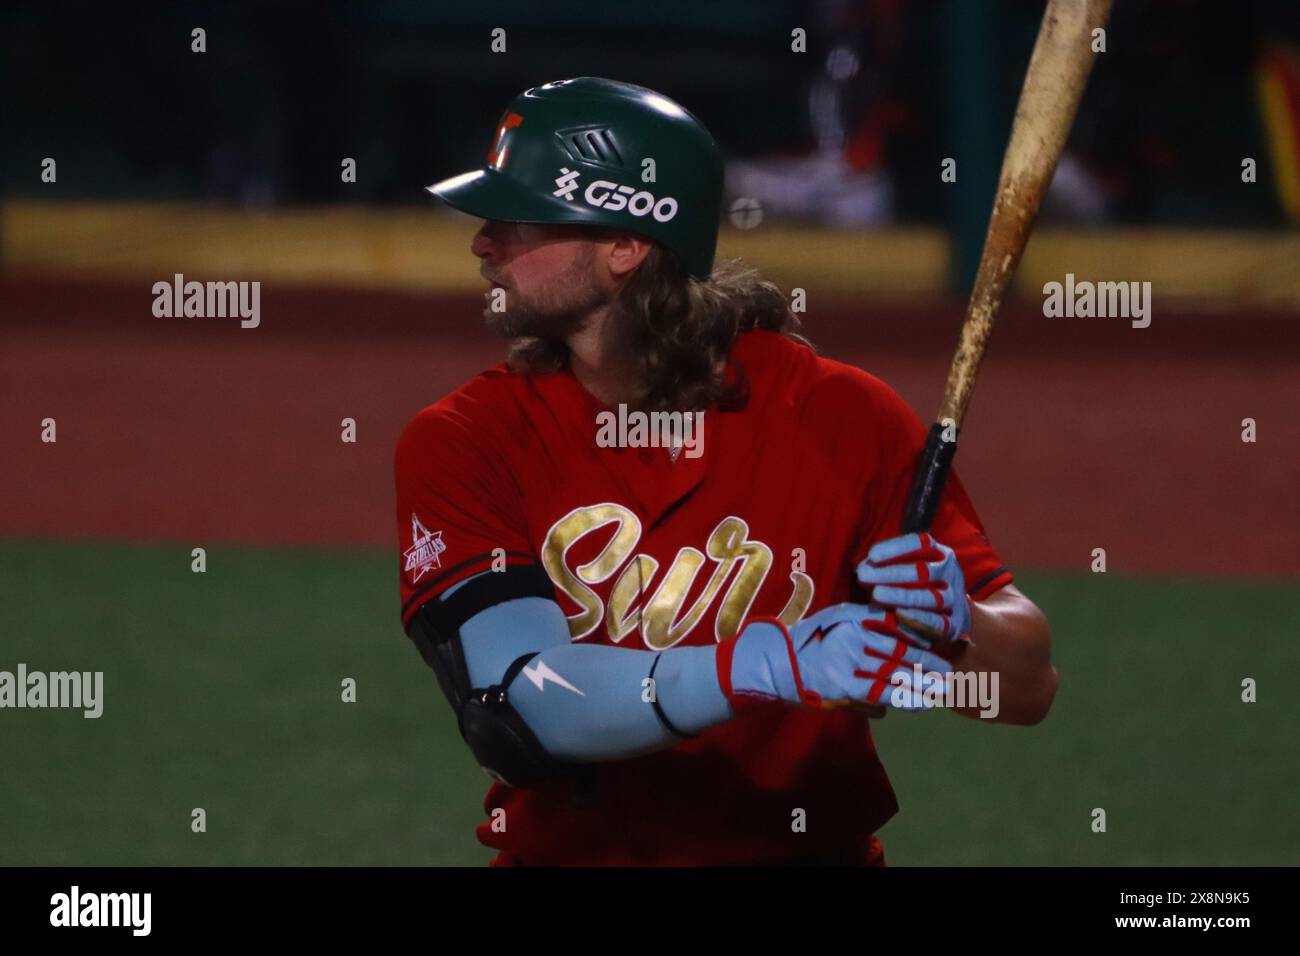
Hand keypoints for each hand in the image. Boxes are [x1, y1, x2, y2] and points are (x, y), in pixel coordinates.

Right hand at [720, 603, 955, 713]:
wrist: (775, 664)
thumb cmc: (809, 639)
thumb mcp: (836, 617)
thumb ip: (865, 618)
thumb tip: (898, 620)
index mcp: (854, 619)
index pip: (896, 627)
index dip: (922, 637)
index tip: (942, 643)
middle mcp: (854, 639)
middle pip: (900, 652)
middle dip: (928, 663)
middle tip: (951, 672)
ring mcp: (848, 664)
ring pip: (894, 675)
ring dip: (921, 684)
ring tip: (943, 690)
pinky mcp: (843, 687)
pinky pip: (879, 694)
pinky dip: (902, 699)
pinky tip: (920, 703)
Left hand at [856, 532, 972, 654]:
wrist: (952, 614)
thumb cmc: (916, 585)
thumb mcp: (904, 569)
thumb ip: (883, 567)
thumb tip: (863, 570)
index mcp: (938, 553)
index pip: (920, 544)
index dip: (896, 548)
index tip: (872, 554)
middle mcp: (949, 573)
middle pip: (924, 571)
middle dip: (893, 573)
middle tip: (863, 576)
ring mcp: (953, 598)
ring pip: (933, 597)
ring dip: (903, 596)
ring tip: (877, 595)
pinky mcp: (954, 624)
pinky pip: (939, 623)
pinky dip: (918, 619)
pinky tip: (898, 615)